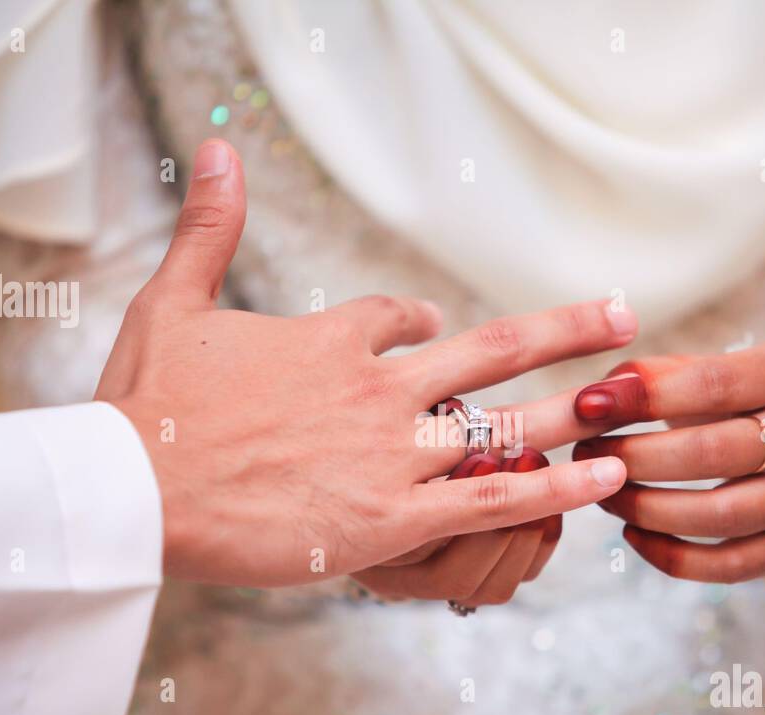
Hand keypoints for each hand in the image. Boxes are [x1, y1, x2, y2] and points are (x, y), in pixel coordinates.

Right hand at [95, 139, 632, 587]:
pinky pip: (493, 497)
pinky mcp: (391, 517)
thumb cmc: (144, 403)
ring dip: (574, 405)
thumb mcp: (171, 301)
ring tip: (632, 394)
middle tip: (621, 316)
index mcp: (331, 339)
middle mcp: (377, 388)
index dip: (425, 324)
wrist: (132, 490)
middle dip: (563, 331)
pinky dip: (554, 485)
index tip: (438, 330)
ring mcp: (390, 452)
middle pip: (491, 351)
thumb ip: (209, 227)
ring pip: (503, 423)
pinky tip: (604, 476)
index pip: (402, 320)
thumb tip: (216, 146)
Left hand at [571, 343, 764, 582]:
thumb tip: (596, 397)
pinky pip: (724, 565)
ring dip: (644, 508)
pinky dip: (669, 555)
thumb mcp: (720, 370)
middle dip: (634, 457)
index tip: (587, 403)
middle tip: (584, 452)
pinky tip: (631, 533)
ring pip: (715, 515)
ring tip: (601, 492)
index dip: (644, 395)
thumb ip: (659, 375)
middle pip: (710, 454)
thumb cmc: (746, 404)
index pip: (712, 384)